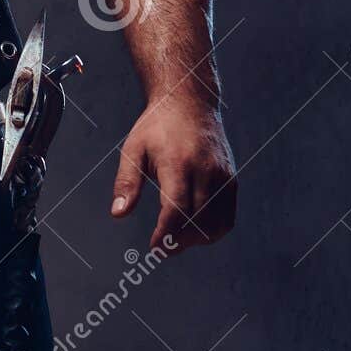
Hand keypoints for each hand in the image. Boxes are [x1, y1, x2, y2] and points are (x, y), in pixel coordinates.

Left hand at [110, 94, 236, 252]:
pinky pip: (228, 217)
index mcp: (177, 163)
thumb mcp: (133, 149)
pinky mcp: (232, 180)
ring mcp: (222, 177)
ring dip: (196, 240)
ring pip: (216, 224)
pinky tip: (195, 232)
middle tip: (163, 247)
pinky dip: (213, 231)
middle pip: (197, 221)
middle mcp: (205, 171)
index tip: (155, 247)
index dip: (166, 234)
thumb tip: (118, 213)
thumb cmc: (157, 126)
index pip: (176, 209)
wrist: (189, 102)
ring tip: (176, 240)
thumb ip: (126, 183)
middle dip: (179, 242)